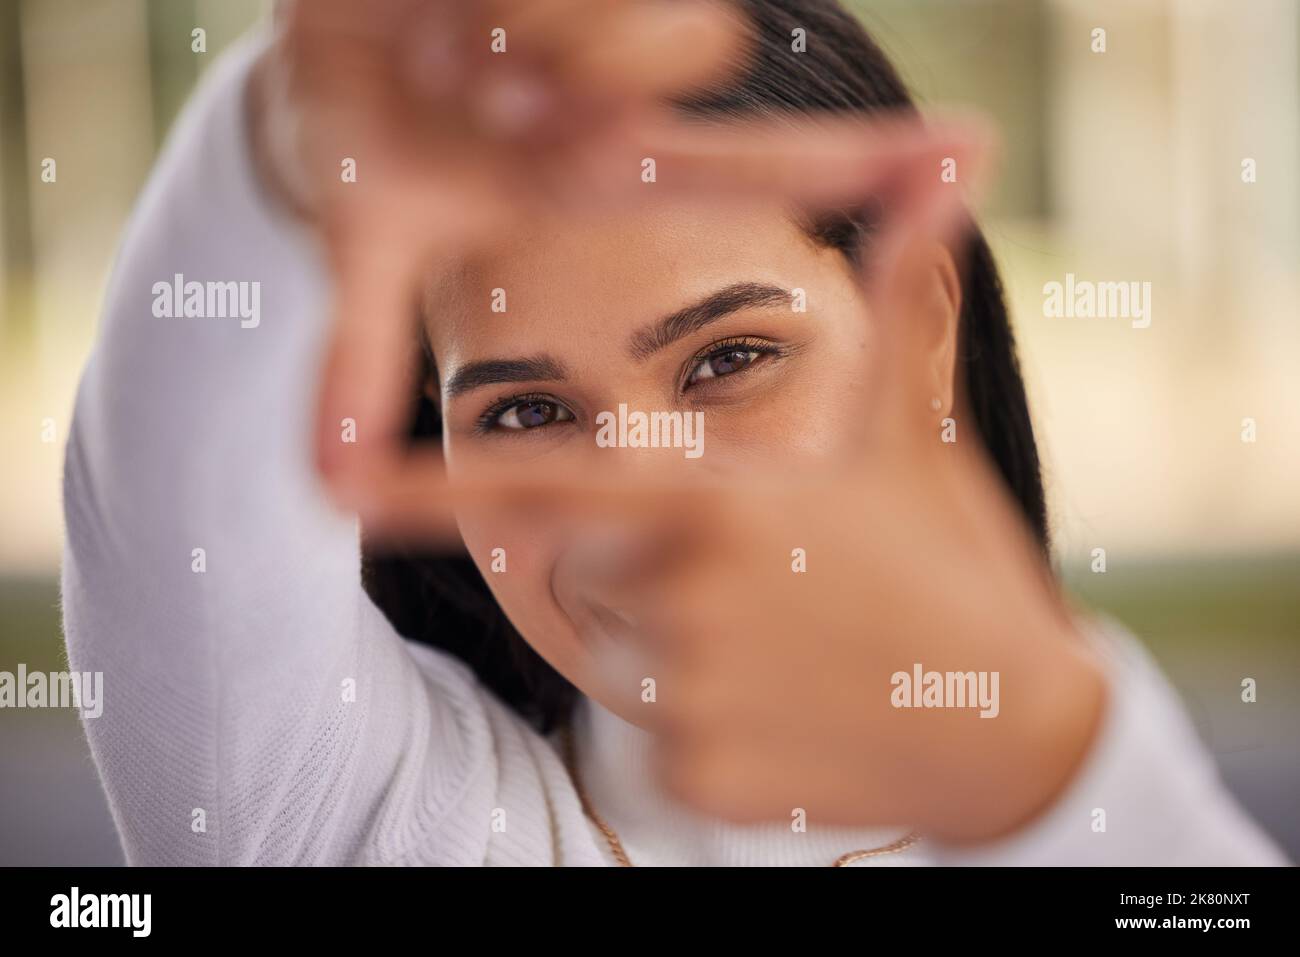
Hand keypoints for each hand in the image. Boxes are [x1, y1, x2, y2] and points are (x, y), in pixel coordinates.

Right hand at [248, 0, 984, 510]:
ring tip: (440, 61)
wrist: (327, 62)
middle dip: (586, 80)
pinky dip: (482, 2)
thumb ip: (353, 367)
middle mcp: (618, 89)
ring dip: (516, 43)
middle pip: (694, 40)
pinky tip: (432, 14)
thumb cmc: (382, 164)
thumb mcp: (374, 255)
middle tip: (494, 108)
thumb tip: (314, 484)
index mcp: (604, 167)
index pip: (756, 165)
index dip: (861, 160)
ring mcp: (590, 16)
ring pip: (629, 10)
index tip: (969, 149)